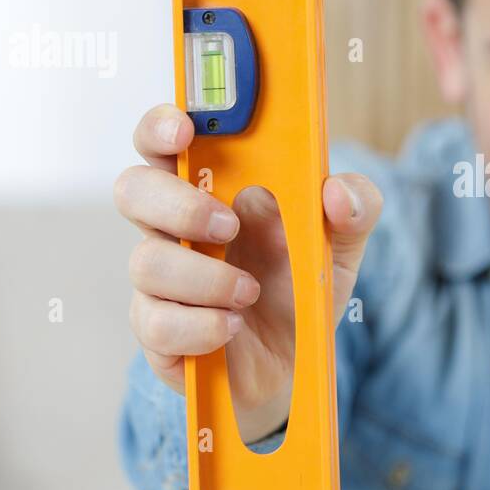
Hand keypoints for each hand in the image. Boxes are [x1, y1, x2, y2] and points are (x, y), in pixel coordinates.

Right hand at [113, 103, 382, 441]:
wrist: (296, 363)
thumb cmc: (302, 286)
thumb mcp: (343, 243)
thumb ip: (356, 206)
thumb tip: (338, 193)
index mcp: (212, 188)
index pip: (164, 140)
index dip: (162, 126)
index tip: (185, 129)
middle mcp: (174, 227)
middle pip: (133, 189)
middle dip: (179, 205)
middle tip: (229, 225)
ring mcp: (159, 279)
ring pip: (146, 261)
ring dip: (206, 278)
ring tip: (250, 292)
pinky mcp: (156, 330)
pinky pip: (156, 322)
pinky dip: (202, 326)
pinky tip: (232, 327)